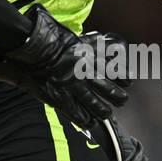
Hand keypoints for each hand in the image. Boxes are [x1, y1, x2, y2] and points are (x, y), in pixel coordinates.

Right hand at [0, 7, 129, 125]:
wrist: (32, 46)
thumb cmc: (51, 37)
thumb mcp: (77, 38)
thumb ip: (91, 43)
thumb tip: (104, 40)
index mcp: (90, 57)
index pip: (114, 70)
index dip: (123, 77)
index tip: (129, 81)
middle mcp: (84, 73)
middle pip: (107, 89)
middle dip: (117, 97)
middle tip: (122, 101)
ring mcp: (72, 86)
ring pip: (94, 103)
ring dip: (103, 110)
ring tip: (107, 114)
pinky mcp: (60, 96)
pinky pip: (75, 112)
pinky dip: (84, 118)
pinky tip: (89, 122)